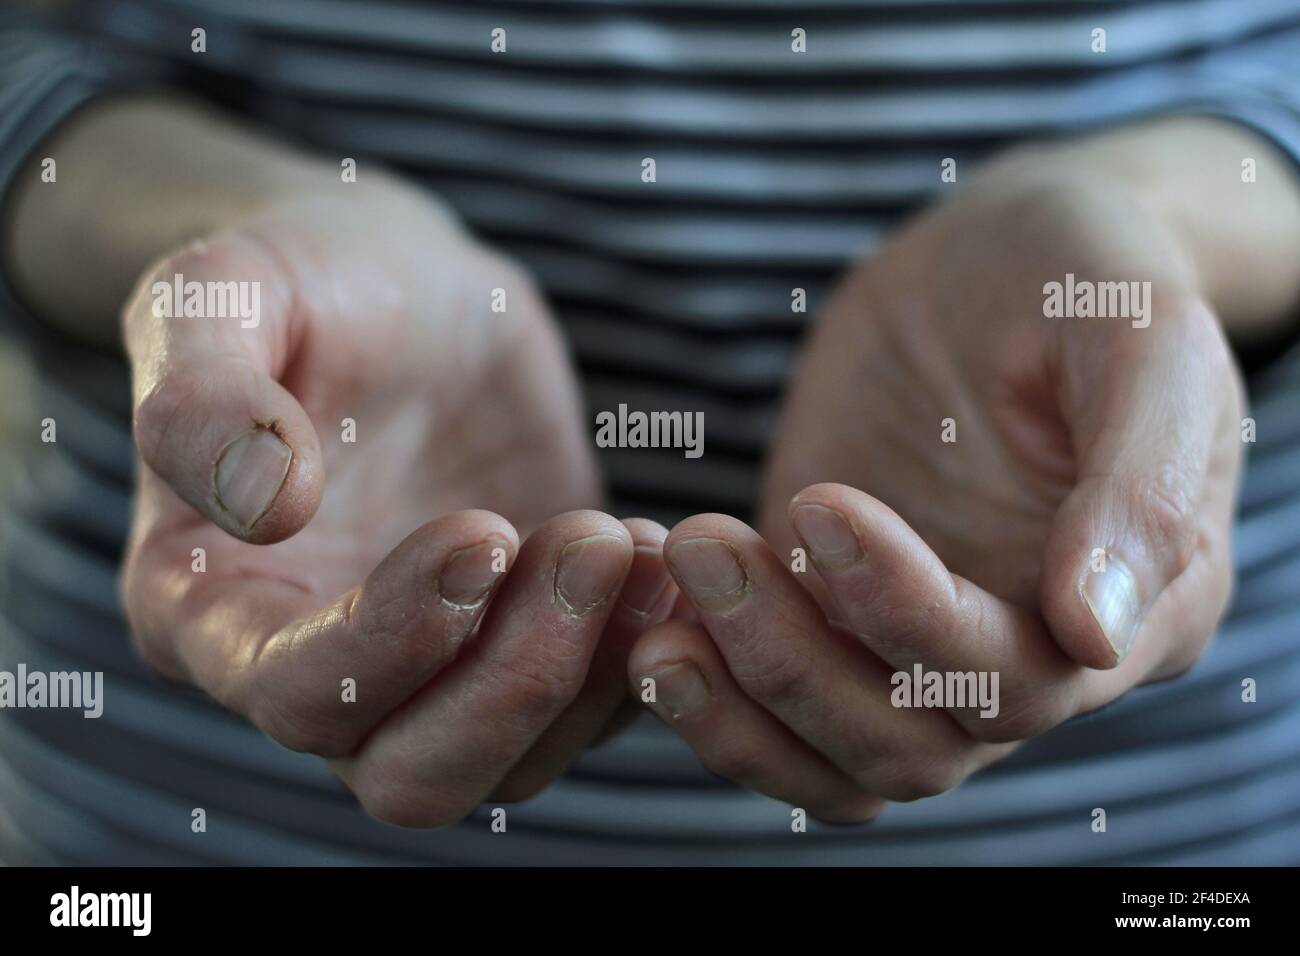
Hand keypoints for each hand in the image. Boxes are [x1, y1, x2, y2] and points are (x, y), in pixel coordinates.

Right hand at [121, 185, 677, 825]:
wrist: (405, 288)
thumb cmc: (301, 287)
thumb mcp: (222, 296)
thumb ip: (204, 398)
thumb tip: (264, 507)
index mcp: (210, 611)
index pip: (297, 692)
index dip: (394, 636)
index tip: (482, 531)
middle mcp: (315, 671)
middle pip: (413, 775)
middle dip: (515, 681)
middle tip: (590, 544)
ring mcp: (429, 668)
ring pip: (513, 760)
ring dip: (589, 669)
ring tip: (639, 542)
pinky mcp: (522, 640)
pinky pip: (589, 705)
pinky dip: (639, 650)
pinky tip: (664, 554)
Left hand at [629, 162, 1246, 820]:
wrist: (989, 255)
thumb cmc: (1079, 272)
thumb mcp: (1138, 334)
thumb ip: (1141, 481)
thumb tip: (1094, 630)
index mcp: (1137, 607)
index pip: (1018, 678)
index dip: (910, 613)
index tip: (819, 504)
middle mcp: (1036, 659)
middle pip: (912, 744)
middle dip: (797, 664)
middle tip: (704, 547)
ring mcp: (929, 649)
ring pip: (839, 757)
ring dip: (743, 708)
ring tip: (658, 627)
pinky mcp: (841, 623)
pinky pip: (779, 714)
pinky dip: (717, 698)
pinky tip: (654, 623)